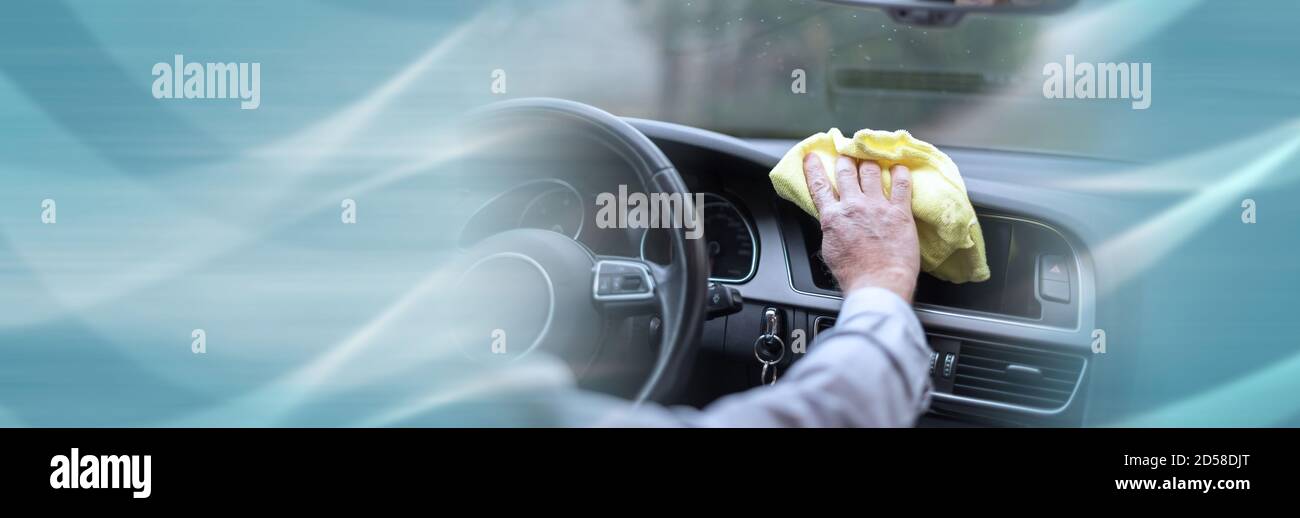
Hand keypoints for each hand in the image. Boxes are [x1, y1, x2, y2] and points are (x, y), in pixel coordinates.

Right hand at [803, 154, 920, 302]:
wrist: (878, 284)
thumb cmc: (854, 274)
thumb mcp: (830, 250)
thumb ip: (831, 229)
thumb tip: (833, 221)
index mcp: (833, 217)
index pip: (819, 185)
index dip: (814, 168)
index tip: (812, 156)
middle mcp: (854, 206)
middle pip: (846, 171)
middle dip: (846, 160)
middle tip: (847, 157)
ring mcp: (878, 206)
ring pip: (871, 170)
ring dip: (869, 163)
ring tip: (871, 162)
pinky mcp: (900, 211)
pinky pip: (901, 183)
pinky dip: (900, 173)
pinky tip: (899, 169)